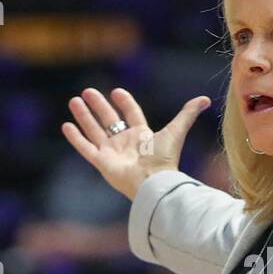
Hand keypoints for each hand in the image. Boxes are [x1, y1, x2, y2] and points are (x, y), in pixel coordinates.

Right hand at [62, 88, 211, 200]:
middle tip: (87, 91)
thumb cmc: (165, 159)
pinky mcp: (101, 162)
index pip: (131, 114)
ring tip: (74, 101)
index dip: (124, 102)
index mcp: (141, 136)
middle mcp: (125, 143)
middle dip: (98, 106)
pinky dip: (75, 137)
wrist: (153, 182)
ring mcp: (112, 153)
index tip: (116, 91)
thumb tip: (206, 99)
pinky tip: (66, 125)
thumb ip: (187, 114)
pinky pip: (85, 148)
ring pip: (95, 130)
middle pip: (109, 120)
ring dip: (84, 116)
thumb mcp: (176, 131)